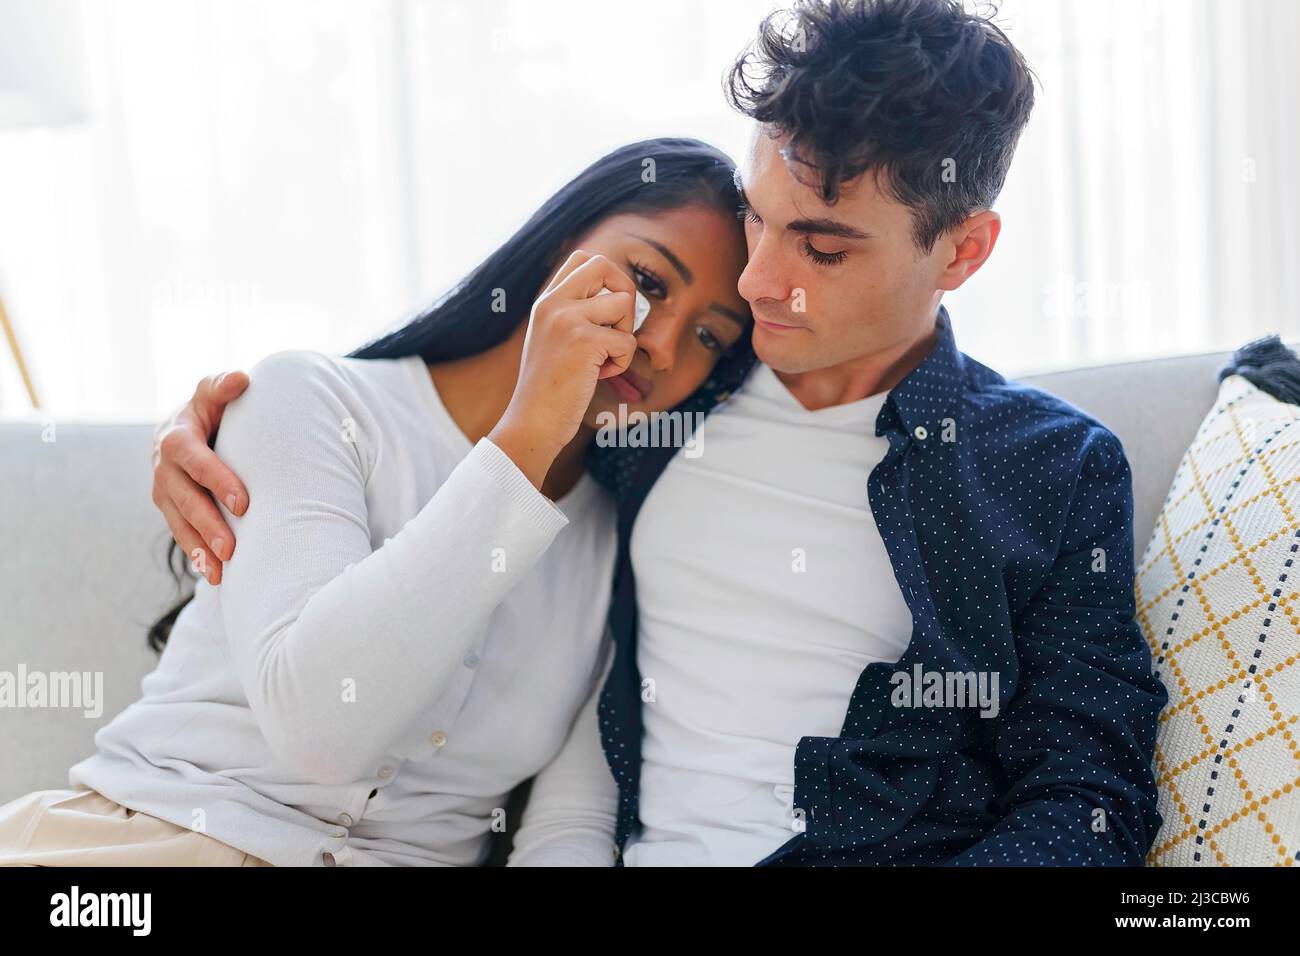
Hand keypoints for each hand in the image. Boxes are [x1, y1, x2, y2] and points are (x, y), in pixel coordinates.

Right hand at [151, 371, 250, 583]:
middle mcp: (163, 466)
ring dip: (198, 548)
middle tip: (232, 548)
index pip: (193, 459)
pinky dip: (195, 555)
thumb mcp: (211, 393)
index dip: (216, 480)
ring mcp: (163, 490)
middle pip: (183, 498)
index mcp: (175, 437)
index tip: (244, 503)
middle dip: (207, 524)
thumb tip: (241, 378)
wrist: (186, 427)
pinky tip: (214, 576)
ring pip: (177, 521)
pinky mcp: (169, 508)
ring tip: (220, 572)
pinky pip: (179, 533)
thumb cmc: (209, 409)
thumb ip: (222, 386)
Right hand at [489, 251, 637, 488]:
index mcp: (546, 302)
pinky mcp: (584, 341)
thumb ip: (575, 315)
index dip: (607, 277)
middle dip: (624, 292)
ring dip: (625, 333)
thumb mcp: (553, 341)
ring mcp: (567, 319)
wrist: (532, 422)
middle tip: (619, 325)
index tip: (609, 309)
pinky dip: (622, 362)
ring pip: (623, 303)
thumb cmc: (548, 390)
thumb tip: (621, 299)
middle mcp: (554, 303)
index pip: (583, 259)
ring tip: (604, 358)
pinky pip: (628, 340)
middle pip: (603, 265)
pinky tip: (598, 376)